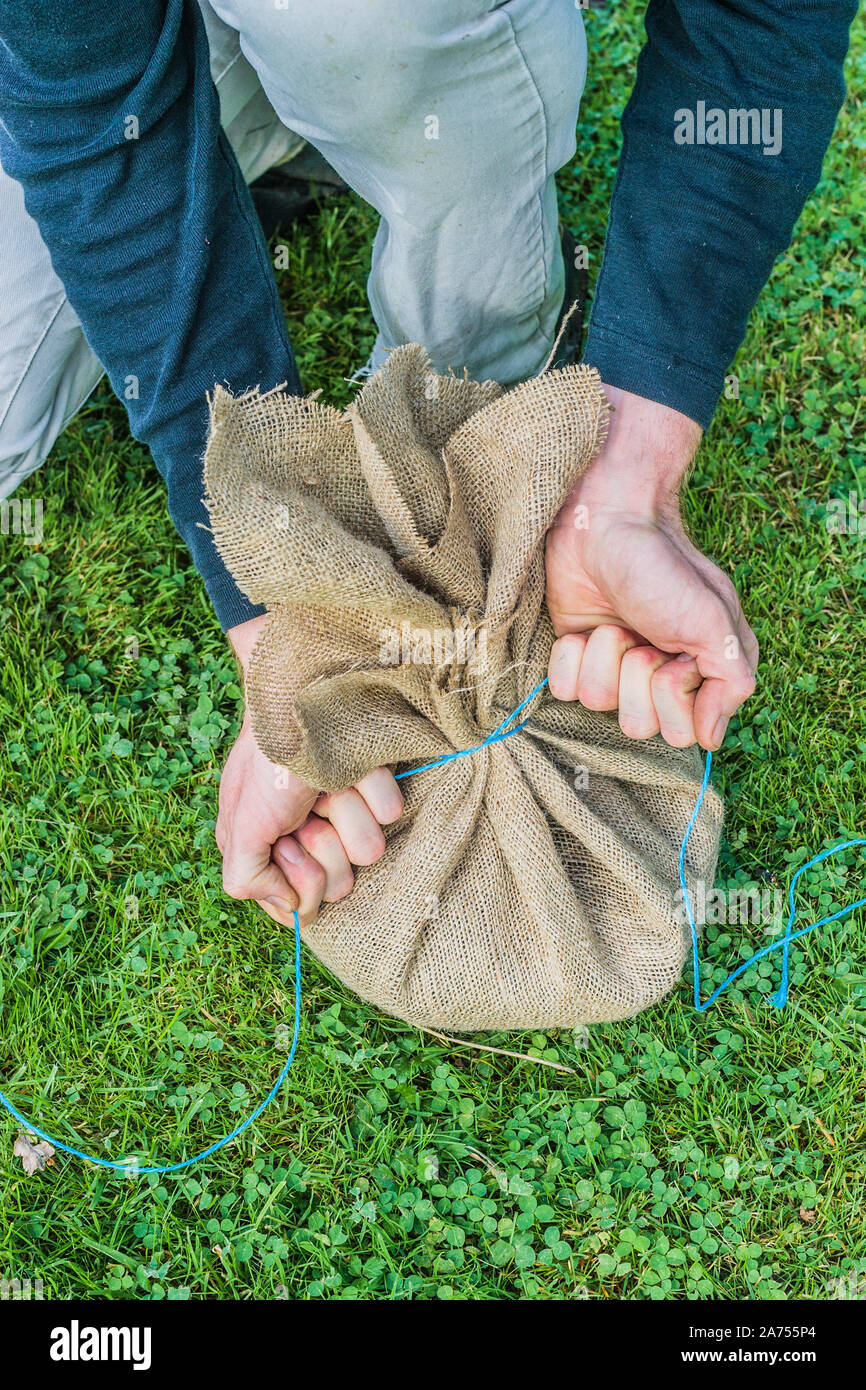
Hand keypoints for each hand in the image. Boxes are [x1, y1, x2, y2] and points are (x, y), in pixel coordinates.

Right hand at [217, 616, 402, 925]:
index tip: (285, 847)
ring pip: (368, 853)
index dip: (297, 883)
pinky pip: (392, 814)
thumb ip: (246, 876)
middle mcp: (317, 835)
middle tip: (303, 810)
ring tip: (326, 783)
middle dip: (320, 847)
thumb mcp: (241, 822)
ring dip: (345, 814)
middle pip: (338, 886)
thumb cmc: (266, 759)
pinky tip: (354, 767)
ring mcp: (353, 812)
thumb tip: (291, 908)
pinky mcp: (383, 789)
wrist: (299, 696)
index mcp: (278, 848)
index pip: (300, 905)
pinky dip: (372, 789)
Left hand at [545, 385, 756, 750]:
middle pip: (639, 727)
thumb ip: (730, 684)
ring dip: (604, 658)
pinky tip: (582, 628)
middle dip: (637, 677)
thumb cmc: (666, 565)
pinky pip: (562, 690)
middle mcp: (654, 679)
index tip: (675, 656)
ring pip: (598, 706)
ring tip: (614, 622)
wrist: (609, 521)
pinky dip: (570, 657)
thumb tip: (709, 740)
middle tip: (641, 636)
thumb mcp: (714, 621)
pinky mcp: (573, 655)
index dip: (674, 698)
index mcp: (697, 675)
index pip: (683, 734)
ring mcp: (611, 668)